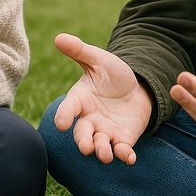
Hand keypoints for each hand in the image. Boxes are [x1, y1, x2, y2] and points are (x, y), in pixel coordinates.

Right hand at [52, 33, 151, 164]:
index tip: (62, 124)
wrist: (137, 87)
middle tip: (86, 148)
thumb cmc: (112, 73)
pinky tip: (129, 158)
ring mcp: (106, 131)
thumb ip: (80, 51)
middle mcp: (90, 119)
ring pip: (100, 146)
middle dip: (83, 142)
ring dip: (102, 151)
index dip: (64, 116)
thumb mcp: (98, 59)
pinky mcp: (123, 139)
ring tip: (105, 155)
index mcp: (80, 100)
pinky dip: (124, 155)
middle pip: (82, 134)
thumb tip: (58, 37)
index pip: (68, 109)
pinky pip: (121, 150)